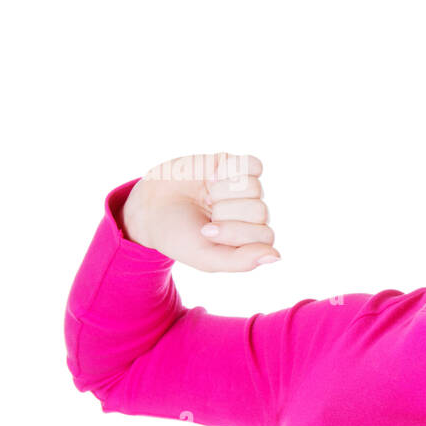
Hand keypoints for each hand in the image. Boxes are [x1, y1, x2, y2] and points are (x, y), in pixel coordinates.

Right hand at [124, 151, 279, 271]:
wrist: (150, 207)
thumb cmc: (179, 237)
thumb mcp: (205, 257)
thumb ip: (240, 261)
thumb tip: (276, 257)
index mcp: (251, 240)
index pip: (265, 236)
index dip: (233, 232)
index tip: (205, 232)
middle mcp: (252, 215)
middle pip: (259, 211)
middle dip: (225, 213)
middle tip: (205, 214)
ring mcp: (245, 190)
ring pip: (254, 187)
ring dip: (222, 192)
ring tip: (206, 196)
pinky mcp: (235, 166)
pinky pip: (252, 164)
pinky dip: (230, 168)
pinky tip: (212, 177)